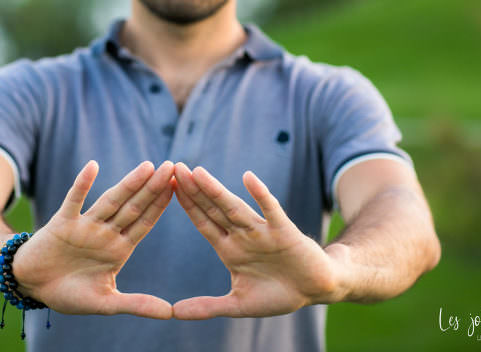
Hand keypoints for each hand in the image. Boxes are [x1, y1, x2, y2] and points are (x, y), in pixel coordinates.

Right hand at [11, 160, 173, 318]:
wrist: (31, 285)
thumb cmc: (68, 293)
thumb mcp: (105, 302)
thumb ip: (137, 304)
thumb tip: (170, 314)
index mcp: (119, 248)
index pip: (145, 222)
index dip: (161, 206)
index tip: (181, 188)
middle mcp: (106, 232)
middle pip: (134, 206)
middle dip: (153, 188)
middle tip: (173, 166)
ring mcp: (85, 225)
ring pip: (111, 200)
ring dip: (129, 183)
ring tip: (148, 166)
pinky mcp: (62, 222)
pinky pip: (74, 200)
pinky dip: (82, 184)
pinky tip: (93, 166)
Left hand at [172, 163, 339, 318]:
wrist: (315, 289)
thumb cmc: (278, 294)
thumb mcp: (238, 304)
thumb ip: (207, 307)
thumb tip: (174, 313)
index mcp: (229, 249)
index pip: (203, 222)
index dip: (186, 206)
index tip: (165, 187)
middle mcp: (242, 235)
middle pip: (213, 209)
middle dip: (194, 190)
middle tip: (175, 167)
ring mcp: (262, 231)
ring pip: (234, 207)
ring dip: (216, 190)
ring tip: (198, 172)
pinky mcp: (284, 231)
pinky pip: (271, 210)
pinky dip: (260, 194)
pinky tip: (248, 178)